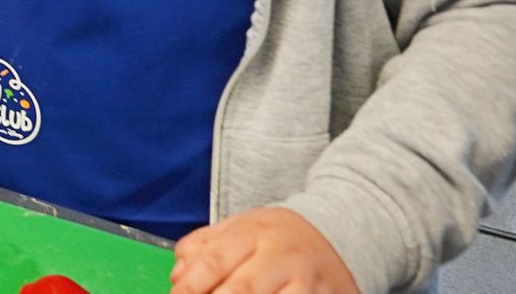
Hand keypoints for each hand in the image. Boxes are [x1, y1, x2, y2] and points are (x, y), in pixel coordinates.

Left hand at [171, 207, 355, 293]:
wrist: (337, 234)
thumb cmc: (275, 238)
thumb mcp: (238, 228)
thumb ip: (201, 247)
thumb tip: (177, 276)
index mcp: (254, 231)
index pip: (215, 260)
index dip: (191, 286)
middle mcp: (282, 255)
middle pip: (242, 289)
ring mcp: (307, 281)